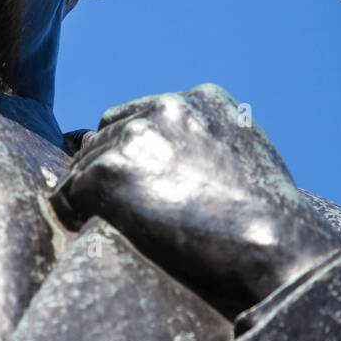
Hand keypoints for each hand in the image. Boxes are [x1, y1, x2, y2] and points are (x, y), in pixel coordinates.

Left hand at [50, 84, 338, 315]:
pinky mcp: (109, 173)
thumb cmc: (270, 216)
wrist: (272, 241)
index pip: (139, 115)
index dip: (130, 150)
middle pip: (106, 133)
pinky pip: (69, 193)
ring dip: (87, 192)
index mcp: (200, 99)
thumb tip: (190, 158)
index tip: (131, 180)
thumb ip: (212, 141)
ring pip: (84, 163)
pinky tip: (87, 229)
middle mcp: (164, 108)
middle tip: (108, 205)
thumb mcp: (250, 154)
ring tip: (98, 221)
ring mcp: (134, 138)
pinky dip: (73, 213)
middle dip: (104, 166)